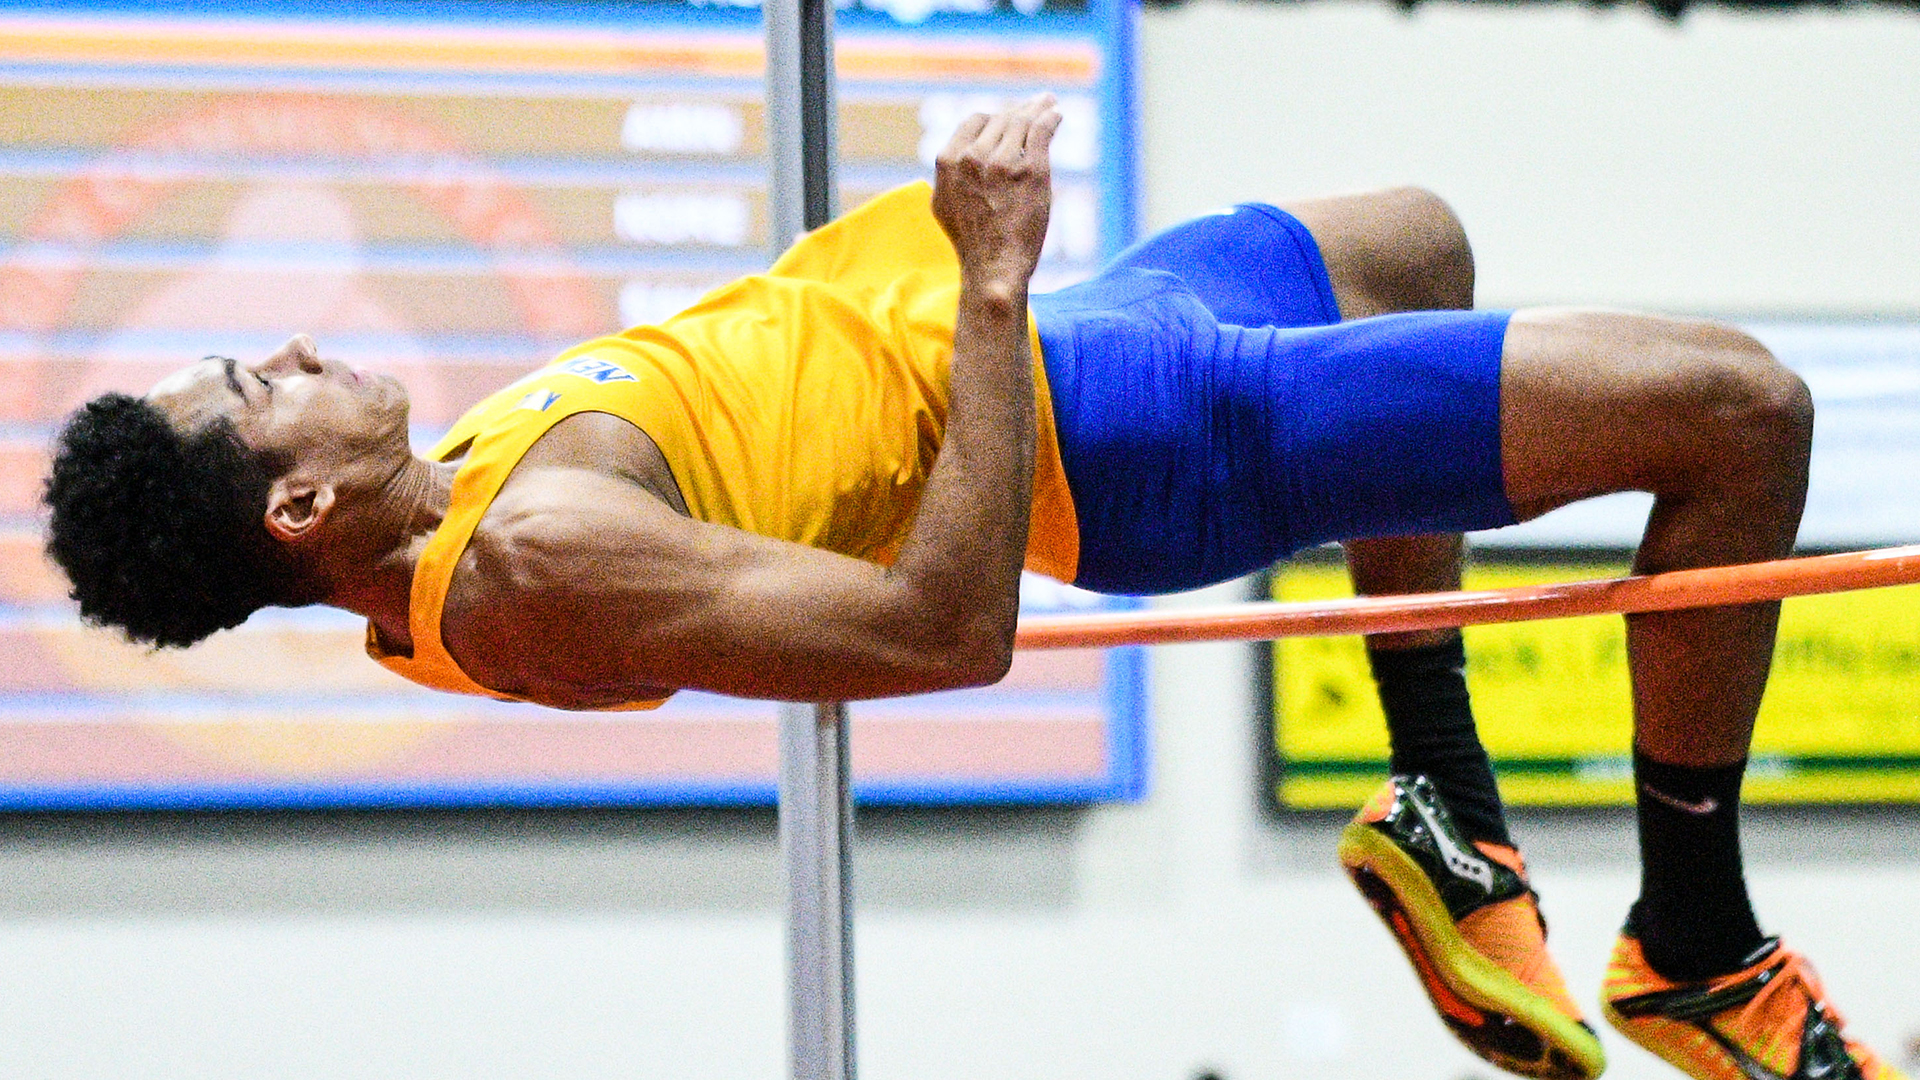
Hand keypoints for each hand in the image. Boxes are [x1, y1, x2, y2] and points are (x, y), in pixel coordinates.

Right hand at [931, 93, 1061, 298]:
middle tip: (1036, 104)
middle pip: (1002, 119)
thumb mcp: (944, 204)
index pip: (976, 121)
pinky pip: (1042, 131)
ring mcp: (1004, 162)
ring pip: (1023, 122)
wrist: (994, 266)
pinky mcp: (1032, 171)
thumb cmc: (971, 241)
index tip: (1009, 118)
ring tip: (1048, 104)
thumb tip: (955, 155)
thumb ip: (950, 174)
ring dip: (1038, 109)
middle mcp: (974, 157)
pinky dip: (1050, 118)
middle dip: (1020, 111)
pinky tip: (1056, 114)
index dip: (995, 118)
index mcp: (949, 161)